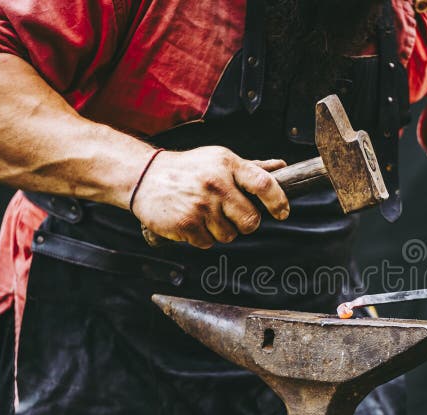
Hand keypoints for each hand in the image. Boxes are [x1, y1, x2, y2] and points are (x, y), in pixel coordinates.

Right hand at [131, 147, 288, 247]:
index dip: (278, 202)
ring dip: (220, 231)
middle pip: (251, 221)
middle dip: (245, 224)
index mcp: (228, 164)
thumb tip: (282, 167)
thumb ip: (251, 168)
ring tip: (204, 214)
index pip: (264, 184)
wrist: (143, 176)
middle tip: (231, 216)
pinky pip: (207, 243)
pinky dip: (201, 237)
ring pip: (229, 235)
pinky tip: (191, 221)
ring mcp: (201, 205)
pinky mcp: (186, 224)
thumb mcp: (218, 160)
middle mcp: (216, 184)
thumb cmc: (188, 169)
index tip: (283, 212)